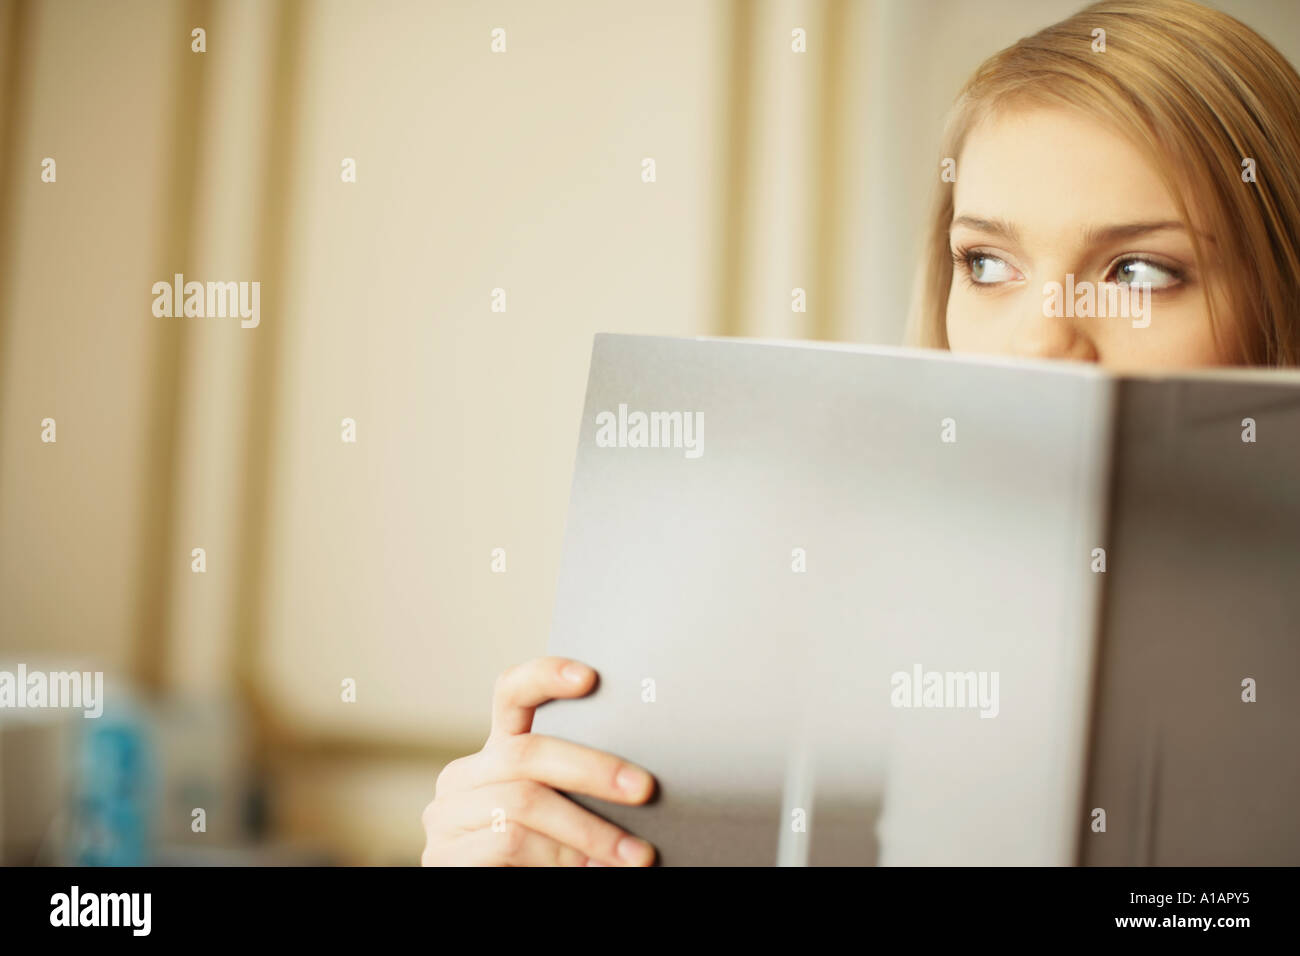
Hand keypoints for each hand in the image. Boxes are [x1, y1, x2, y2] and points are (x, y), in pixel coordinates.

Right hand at [421, 656, 656, 865]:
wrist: (499, 902)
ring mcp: (447, 816)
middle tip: (644, 788)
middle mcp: (464, 776)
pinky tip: (591, 869)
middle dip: (593, 769)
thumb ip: (581, 790)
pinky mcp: (444, 857)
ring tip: (634, 855)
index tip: (590, 677)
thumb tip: (639, 774)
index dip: (545, 676)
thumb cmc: (546, 858)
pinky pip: (508, 843)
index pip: (511, 693)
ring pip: (523, 803)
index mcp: (498, 754)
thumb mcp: (566, 816)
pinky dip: (559, 857)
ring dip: (589, 831)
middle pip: (527, 752)